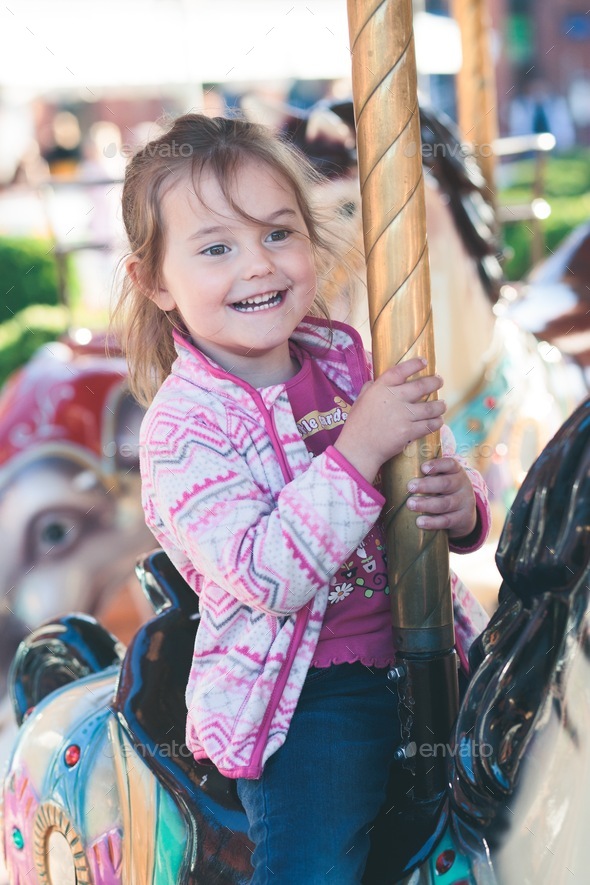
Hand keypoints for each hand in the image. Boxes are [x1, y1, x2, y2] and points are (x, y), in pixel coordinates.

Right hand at [334, 358, 445, 482]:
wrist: (358, 449)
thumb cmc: (357, 425)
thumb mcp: (360, 400)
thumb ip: (370, 388)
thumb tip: (375, 381)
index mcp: (380, 388)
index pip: (400, 370)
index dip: (415, 364)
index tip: (425, 362)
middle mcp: (393, 398)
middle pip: (422, 386)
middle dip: (435, 382)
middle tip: (439, 381)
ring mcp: (402, 415)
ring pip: (431, 407)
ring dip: (440, 405)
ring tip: (442, 405)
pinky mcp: (409, 431)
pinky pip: (429, 425)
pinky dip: (437, 423)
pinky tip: (438, 421)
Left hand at [406, 457, 476, 538]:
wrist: (465, 513)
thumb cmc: (444, 490)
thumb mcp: (441, 479)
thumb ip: (426, 474)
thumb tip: (395, 468)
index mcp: (455, 471)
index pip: (449, 464)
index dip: (437, 465)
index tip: (423, 468)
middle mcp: (462, 485)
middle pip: (446, 484)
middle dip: (426, 485)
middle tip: (410, 486)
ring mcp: (464, 503)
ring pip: (445, 503)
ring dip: (426, 504)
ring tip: (410, 504)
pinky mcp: (462, 519)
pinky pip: (447, 521)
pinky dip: (433, 522)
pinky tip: (420, 522)